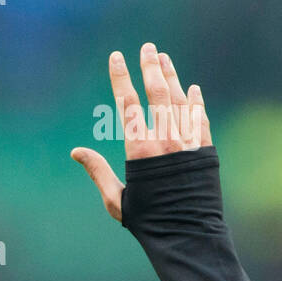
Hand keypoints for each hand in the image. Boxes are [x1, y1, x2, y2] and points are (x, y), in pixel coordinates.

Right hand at [71, 43, 212, 221]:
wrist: (187, 233)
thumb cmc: (147, 219)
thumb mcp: (116, 199)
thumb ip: (97, 170)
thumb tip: (76, 152)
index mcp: (139, 149)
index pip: (127, 103)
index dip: (121, 77)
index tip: (117, 57)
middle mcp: (165, 140)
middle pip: (157, 93)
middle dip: (151, 67)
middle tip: (147, 48)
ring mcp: (187, 142)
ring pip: (180, 100)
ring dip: (172, 77)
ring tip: (164, 58)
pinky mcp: (205, 150)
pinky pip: (200, 118)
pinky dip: (195, 102)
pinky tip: (193, 89)